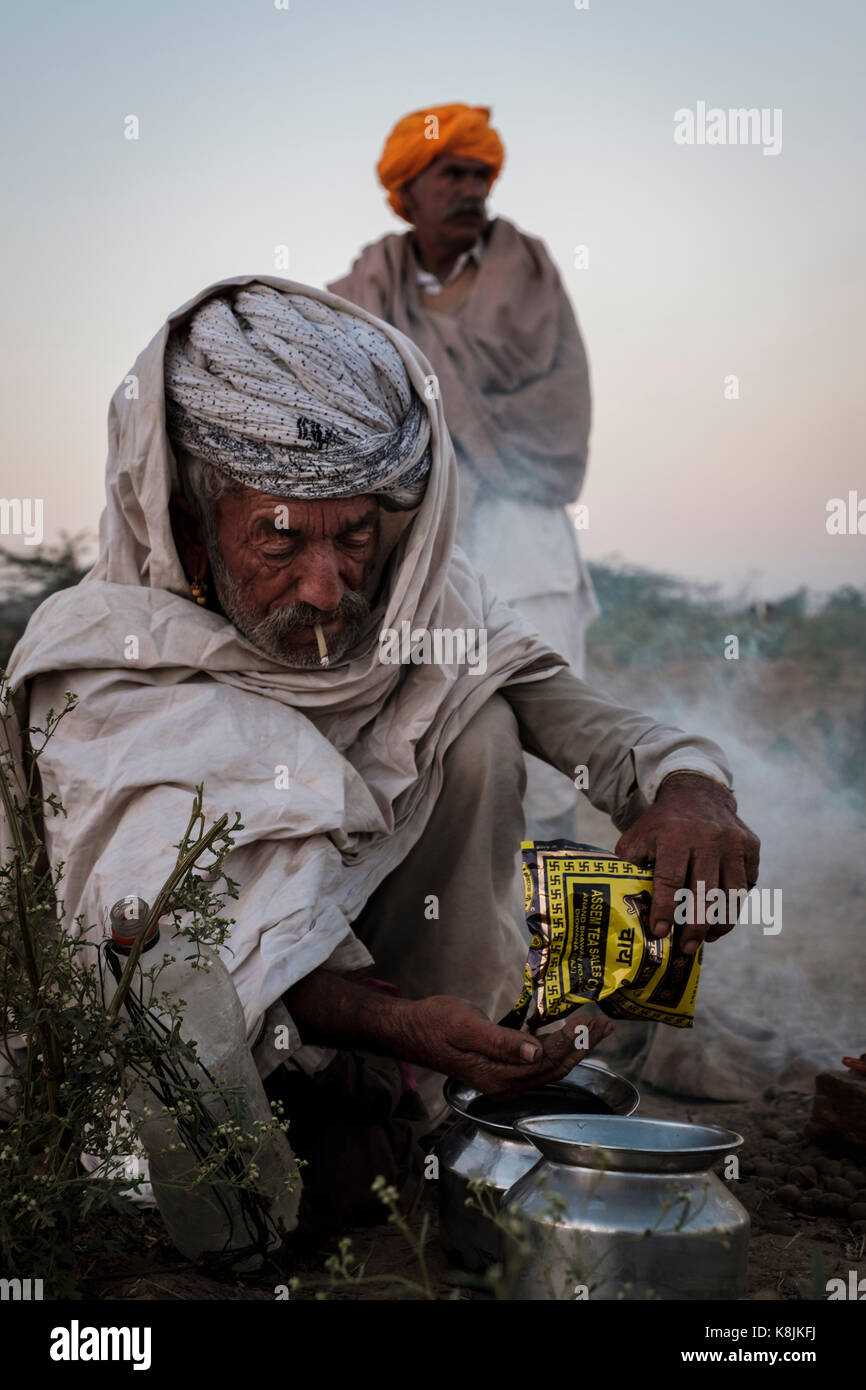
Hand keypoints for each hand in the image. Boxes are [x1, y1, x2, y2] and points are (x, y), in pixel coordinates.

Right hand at [400, 995, 612, 1096]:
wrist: (410, 1031)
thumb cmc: (435, 1023)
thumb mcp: (465, 1026)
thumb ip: (500, 1041)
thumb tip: (535, 1053)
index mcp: (498, 1075)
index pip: (547, 1061)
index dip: (572, 1041)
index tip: (590, 1018)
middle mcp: (504, 1085)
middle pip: (554, 1068)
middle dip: (581, 1046)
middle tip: (604, 1023)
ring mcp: (502, 1081)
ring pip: (548, 1068)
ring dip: (573, 1048)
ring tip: (594, 1029)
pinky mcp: (500, 1072)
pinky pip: (536, 1065)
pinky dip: (556, 1049)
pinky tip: (565, 1037)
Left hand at [615, 772, 759, 954]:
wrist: (697, 793)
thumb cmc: (661, 825)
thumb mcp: (638, 837)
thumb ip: (630, 867)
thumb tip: (626, 906)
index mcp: (675, 835)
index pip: (670, 880)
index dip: (665, 910)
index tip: (659, 932)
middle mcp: (708, 838)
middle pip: (705, 893)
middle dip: (694, 927)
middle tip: (686, 948)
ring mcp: (733, 842)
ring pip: (732, 894)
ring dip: (720, 923)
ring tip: (707, 939)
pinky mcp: (751, 846)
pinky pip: (745, 885)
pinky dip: (735, 905)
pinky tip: (721, 918)